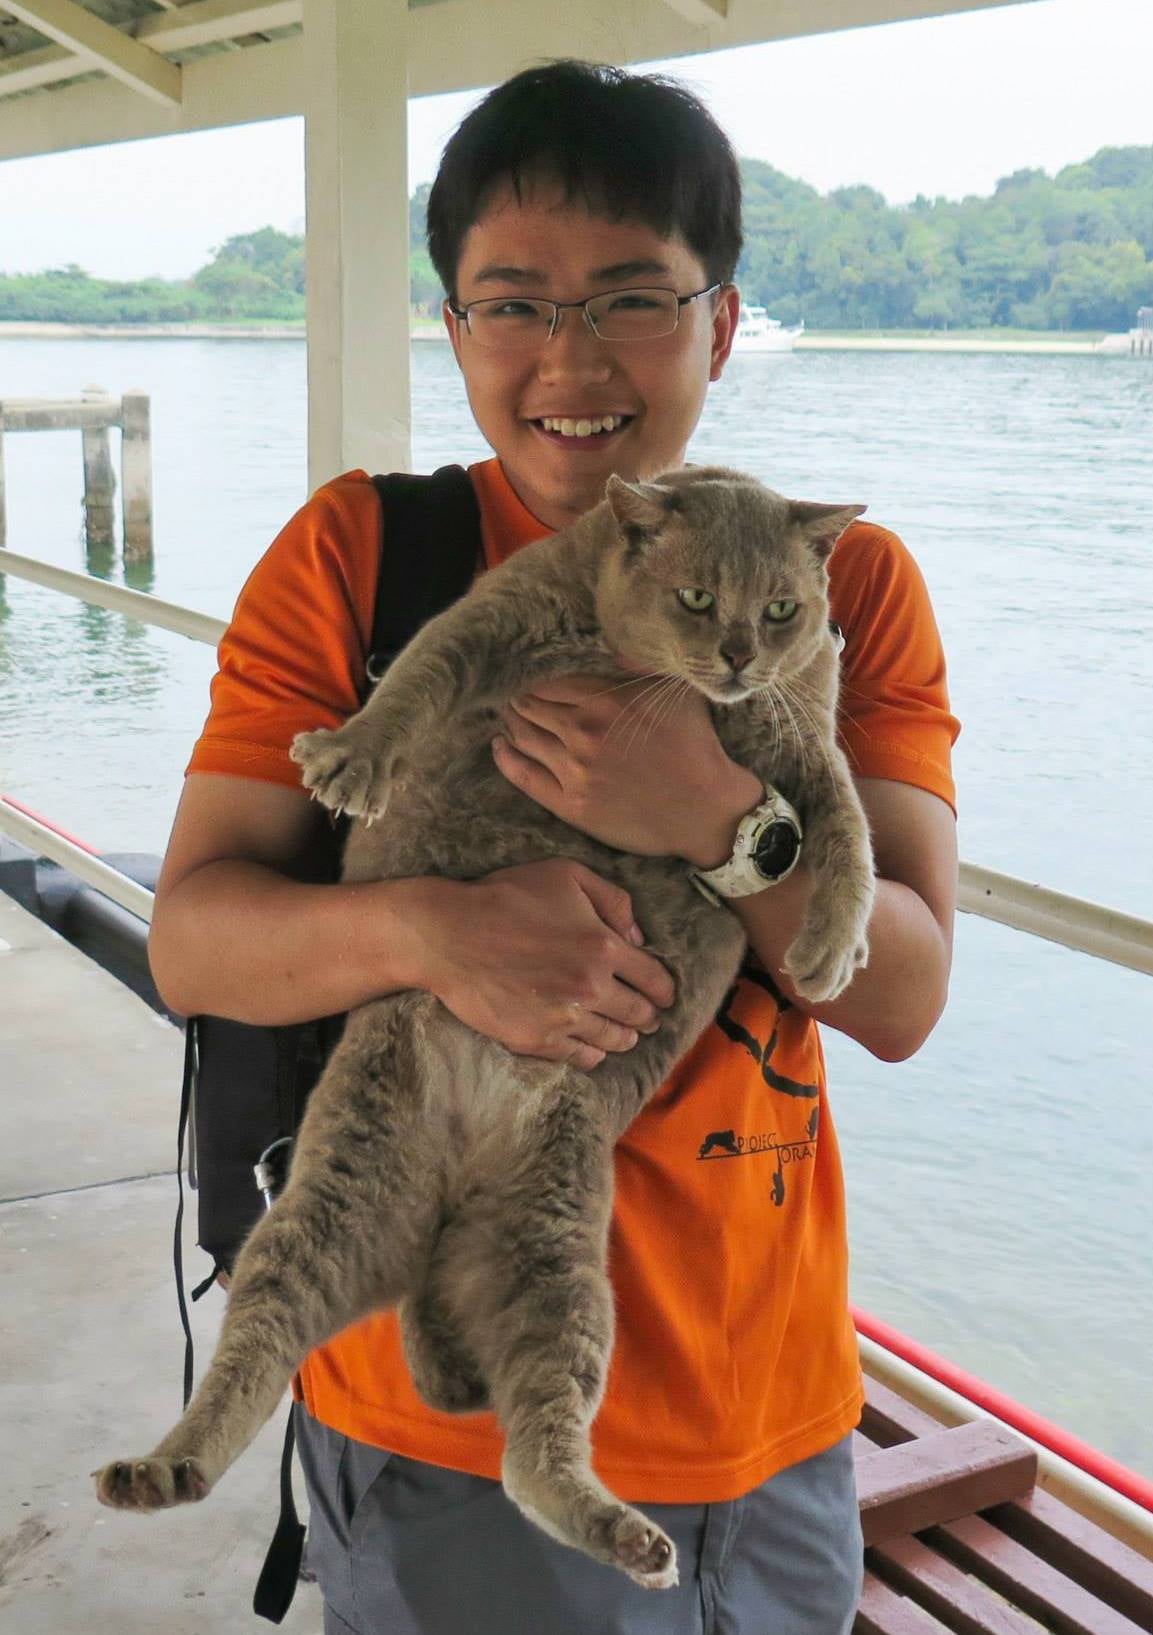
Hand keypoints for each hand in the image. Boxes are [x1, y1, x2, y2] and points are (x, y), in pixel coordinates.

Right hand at [415, 859, 675, 1072]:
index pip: (654, 979)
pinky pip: (581, 1058)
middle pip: (638, 1014)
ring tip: (625, 1036)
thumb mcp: (565, 875)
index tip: (665, 996)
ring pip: (613, 1040)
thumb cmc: (506, 897)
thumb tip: (638, 938)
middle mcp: (591, 987)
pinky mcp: (536, 1040)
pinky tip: (592, 1048)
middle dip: (647, 1017)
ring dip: (624, 1038)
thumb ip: (613, 900)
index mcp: (604, 946)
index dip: (664, 990)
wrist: (449, 934)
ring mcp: (564, 1018)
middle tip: (648, 1019)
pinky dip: (592, 1054)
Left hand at [491, 672, 761, 865]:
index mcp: (605, 700)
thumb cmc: (697, 748)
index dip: (536, 681)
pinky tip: (500, 747)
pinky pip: (524, 775)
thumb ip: (641, 667)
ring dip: (512, 723)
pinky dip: (506, 758)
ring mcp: (574, 769)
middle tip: (512, 698)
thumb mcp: (677, 691)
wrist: (706, 809)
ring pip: (525, 738)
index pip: (552, 683)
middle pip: (532, 707)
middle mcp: (583, 731)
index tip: (530, 680)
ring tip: (508, 717)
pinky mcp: (571, 803)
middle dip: (520, 700)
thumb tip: (614, 650)